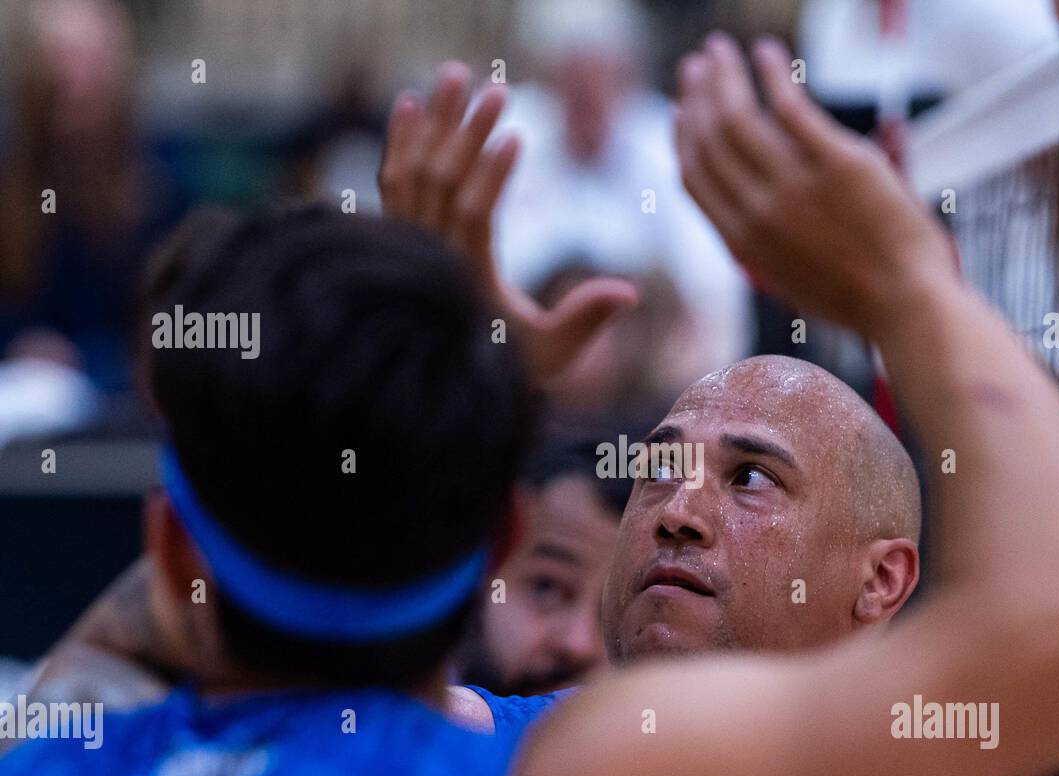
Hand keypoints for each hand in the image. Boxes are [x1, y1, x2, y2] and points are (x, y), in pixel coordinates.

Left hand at [379, 63, 638, 381]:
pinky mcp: (394, 237)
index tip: (516, 136)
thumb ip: (586, 319)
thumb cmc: (507, 365)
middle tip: (497, 90)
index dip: (491, 175)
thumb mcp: (553, 350)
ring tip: (456, 75)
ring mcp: (406, 246)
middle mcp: (428, 259)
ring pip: (413, 173)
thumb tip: (630, 292)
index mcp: (465, 281)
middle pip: (441, 181)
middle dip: (467, 132)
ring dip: (434, 123)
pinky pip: (391, 183)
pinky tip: (410, 105)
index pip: (473, 216)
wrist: (443, 382)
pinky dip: (399, 143)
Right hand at [674, 34, 951, 332]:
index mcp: (742, 241)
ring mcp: (795, 185)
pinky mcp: (835, 163)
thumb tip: (744, 211)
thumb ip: (759, 241)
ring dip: (724, 75)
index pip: (693, 176)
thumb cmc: (855, 295)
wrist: (904, 302)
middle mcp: (758, 210)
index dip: (682, 136)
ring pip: (737, 116)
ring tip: (721, 50)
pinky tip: (767, 53)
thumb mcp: (787, 277)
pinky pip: (789, 106)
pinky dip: (771, 73)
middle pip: (709, 139)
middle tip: (698, 64)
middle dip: (697, 94)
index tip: (682, 109)